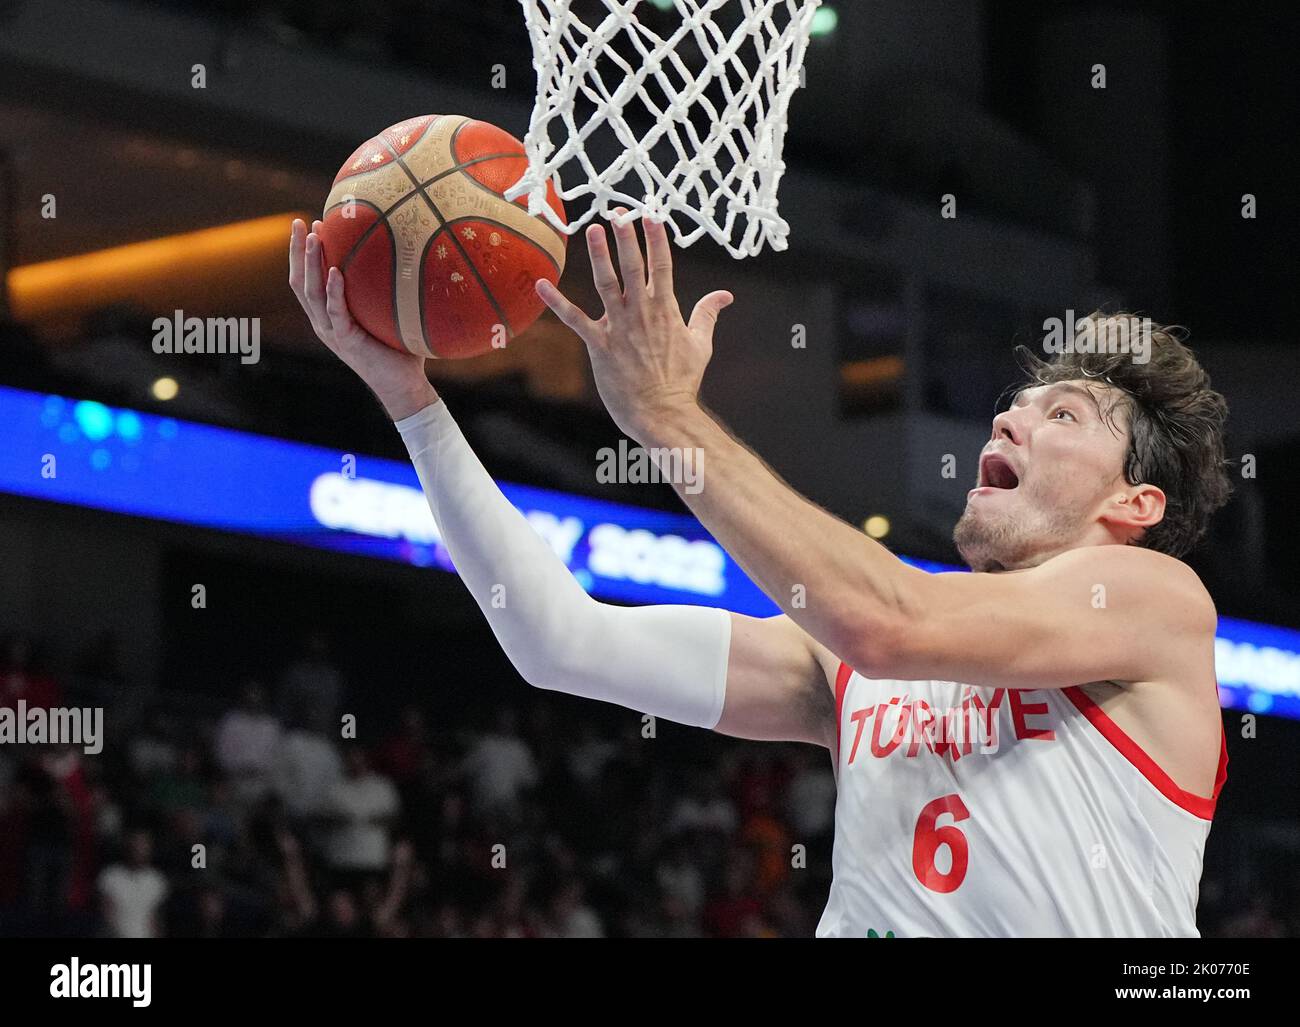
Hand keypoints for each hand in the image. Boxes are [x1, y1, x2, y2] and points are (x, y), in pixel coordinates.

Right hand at [288, 218, 437, 420]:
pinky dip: (334, 290)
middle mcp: (324, 323)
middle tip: (301, 222)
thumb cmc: (400, 349)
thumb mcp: (387, 314)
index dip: (301, 254)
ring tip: (316, 236)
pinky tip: (335, 270)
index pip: (307, 280)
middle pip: (300, 282)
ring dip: (311, 263)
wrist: (403, 386)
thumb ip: (386, 290)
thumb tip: (407, 255)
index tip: (307, 225)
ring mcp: (332, 333)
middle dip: (298, 251)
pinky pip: (337, 312)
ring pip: (312, 293)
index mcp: (329, 317)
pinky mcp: (347, 341)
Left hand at [535, 209, 732, 440]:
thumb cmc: (682, 381)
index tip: (651, 214)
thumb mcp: (701, 344)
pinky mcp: (599, 345)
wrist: (662, 413)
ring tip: (592, 230)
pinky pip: (574, 319)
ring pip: (606, 283)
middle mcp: (641, 312)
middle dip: (625, 237)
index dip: (656, 239)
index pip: (661, 266)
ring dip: (598, 256)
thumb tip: (726, 295)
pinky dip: (556, 302)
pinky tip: (541, 284)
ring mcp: (619, 327)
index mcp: (666, 309)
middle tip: (617, 213)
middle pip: (632, 266)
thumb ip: (708, 314)